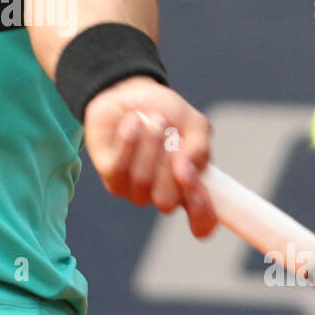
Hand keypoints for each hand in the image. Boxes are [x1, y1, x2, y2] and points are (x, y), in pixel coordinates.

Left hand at [83, 75, 217, 237]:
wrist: (130, 93)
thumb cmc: (166, 111)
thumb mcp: (193, 123)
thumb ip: (199, 149)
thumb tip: (187, 175)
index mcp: (190, 186)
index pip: (202, 222)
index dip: (202, 214)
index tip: (196, 188)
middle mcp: (164, 193)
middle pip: (167, 201)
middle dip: (168, 162)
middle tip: (170, 134)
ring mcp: (136, 189)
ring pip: (143, 181)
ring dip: (150, 144)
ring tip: (152, 120)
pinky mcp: (112, 178)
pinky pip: (120, 169)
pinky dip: (129, 141)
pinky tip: (132, 122)